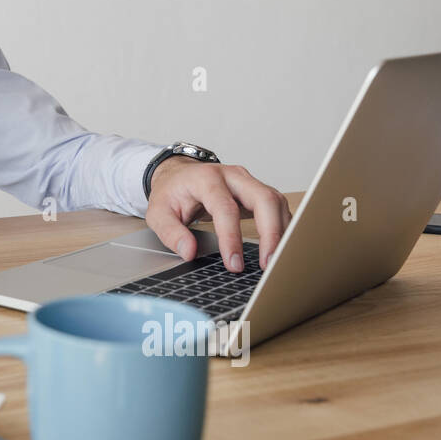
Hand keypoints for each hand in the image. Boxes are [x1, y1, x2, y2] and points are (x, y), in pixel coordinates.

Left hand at [143, 158, 292, 272]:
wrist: (179, 175)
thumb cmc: (171, 193)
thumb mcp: (158, 212)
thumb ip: (171, 233)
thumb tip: (189, 253)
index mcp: (206, 179)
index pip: (225, 208)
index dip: (232, 238)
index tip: (234, 264)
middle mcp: (233, 176)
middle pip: (264, 198)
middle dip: (271, 233)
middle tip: (268, 264)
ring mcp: (248, 182)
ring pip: (276, 202)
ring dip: (281, 232)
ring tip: (277, 261)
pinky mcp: (257, 192)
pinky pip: (277, 208)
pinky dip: (282, 228)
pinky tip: (279, 248)